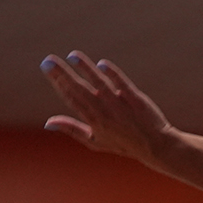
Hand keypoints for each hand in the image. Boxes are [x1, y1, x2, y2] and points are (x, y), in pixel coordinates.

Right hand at [40, 53, 178, 166]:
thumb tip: (48, 122)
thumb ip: (72, 129)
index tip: (46, 68)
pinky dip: (113, 74)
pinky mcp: (136, 99)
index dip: (58, 83)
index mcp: (93, 121)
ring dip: (86, 69)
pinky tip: (102, 64)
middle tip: (48, 60)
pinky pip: (122, 85)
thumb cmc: (123, 144)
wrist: (156, 146)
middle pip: (80, 90)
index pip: (72, 98)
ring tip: (73, 56)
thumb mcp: (94, 141)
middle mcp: (104, 112)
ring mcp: (120, 105)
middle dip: (63, 74)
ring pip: (100, 84)